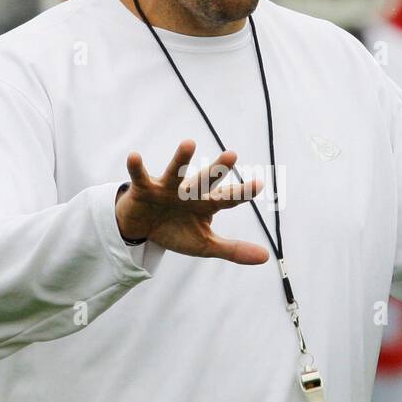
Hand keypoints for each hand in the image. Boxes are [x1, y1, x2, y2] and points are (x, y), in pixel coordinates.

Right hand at [115, 140, 270, 264]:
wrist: (143, 230)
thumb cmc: (177, 231)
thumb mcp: (206, 245)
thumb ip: (234, 249)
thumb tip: (266, 257)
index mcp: (206, 203)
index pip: (227, 199)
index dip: (242, 193)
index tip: (258, 184)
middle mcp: (189, 191)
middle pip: (205, 180)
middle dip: (218, 169)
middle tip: (232, 155)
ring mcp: (166, 188)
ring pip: (175, 173)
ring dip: (181, 160)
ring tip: (189, 143)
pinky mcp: (143, 189)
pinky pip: (140, 176)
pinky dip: (136, 167)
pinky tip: (134, 156)